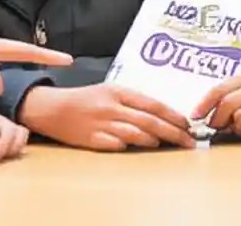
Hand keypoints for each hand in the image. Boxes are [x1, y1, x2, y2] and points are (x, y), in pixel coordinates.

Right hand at [19, 84, 194, 150]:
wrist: (51, 107)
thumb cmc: (85, 100)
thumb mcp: (109, 91)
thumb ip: (133, 101)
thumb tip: (161, 113)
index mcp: (118, 91)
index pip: (152, 103)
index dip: (172, 115)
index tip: (187, 124)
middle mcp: (112, 106)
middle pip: (149, 121)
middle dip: (172, 132)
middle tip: (188, 141)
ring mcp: (101, 123)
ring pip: (135, 133)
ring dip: (154, 140)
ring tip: (167, 144)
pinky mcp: (91, 139)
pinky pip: (114, 144)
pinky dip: (129, 146)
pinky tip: (142, 149)